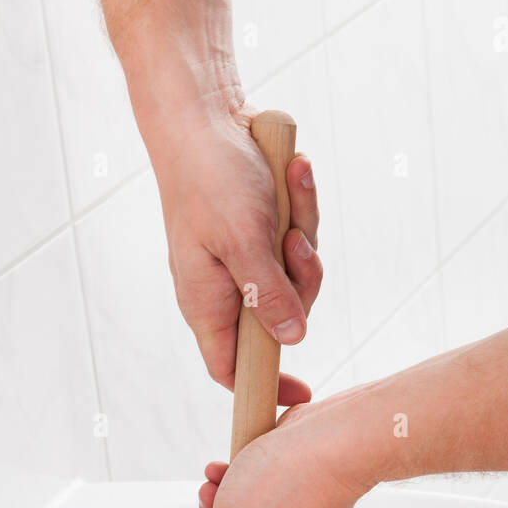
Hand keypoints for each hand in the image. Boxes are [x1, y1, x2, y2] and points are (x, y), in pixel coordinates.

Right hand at [154, 105, 322, 399]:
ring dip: (304, 231)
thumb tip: (293, 339)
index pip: (232, 368)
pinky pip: (297, 237)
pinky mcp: (262, 231)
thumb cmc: (211, 177)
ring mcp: (245, 259)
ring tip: (292, 182)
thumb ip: (269, 295)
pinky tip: (294, 170)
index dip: (264, 386)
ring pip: (296, 275)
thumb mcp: (244, 241)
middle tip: (294, 241)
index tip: (302, 394)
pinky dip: (301, 205)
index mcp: (206, 302)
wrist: (203, 113)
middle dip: (301, 280)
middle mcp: (224, 288)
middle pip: (281, 319)